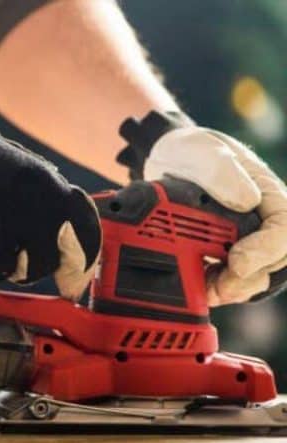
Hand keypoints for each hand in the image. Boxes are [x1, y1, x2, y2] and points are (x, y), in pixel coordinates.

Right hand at [0, 96, 101, 300]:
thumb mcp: (19, 162)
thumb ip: (49, 194)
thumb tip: (69, 226)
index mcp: (45, 188)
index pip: (83, 236)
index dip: (83, 261)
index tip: (75, 277)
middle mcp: (25, 218)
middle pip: (45, 264)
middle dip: (34, 263)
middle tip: (12, 246)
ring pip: (9, 272)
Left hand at [119, 111, 286, 304]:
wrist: (168, 160)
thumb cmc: (194, 152)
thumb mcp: (205, 151)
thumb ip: (223, 172)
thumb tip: (246, 201)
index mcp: (269, 196)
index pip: (283, 230)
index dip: (264, 252)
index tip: (236, 262)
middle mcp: (262, 222)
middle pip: (272, 262)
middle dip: (246, 280)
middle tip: (218, 287)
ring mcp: (244, 239)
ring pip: (251, 276)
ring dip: (231, 288)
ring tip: (204, 289)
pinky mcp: (222, 252)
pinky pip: (227, 278)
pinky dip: (213, 286)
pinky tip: (196, 286)